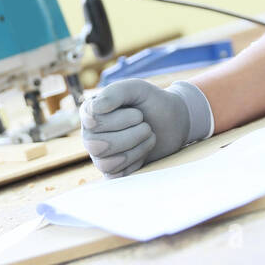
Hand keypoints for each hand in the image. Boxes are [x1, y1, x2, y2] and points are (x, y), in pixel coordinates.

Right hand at [80, 78, 212, 177]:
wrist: (174, 120)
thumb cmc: (152, 102)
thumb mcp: (136, 89)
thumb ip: (115, 92)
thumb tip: (94, 108)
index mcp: (90, 112)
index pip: (92, 122)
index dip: (119, 120)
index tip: (138, 113)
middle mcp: (90, 134)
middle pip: (98, 145)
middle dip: (131, 136)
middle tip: (146, 126)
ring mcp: (99, 155)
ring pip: (106, 163)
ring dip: (136, 148)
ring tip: (149, 135)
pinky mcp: (112, 171)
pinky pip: (115, 175)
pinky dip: (135, 162)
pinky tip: (144, 150)